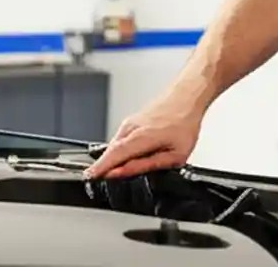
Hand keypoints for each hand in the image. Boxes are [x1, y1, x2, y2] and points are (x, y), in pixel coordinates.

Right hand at [83, 97, 203, 179]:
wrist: (187, 97)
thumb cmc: (185, 123)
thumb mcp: (175, 155)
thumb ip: (148, 165)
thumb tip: (125, 172)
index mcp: (143, 136)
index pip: (115, 155)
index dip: (100, 169)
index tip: (89, 178)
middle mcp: (132, 128)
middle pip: (111, 151)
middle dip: (101, 167)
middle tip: (96, 181)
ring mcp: (129, 123)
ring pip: (115, 145)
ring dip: (111, 160)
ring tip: (111, 173)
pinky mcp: (130, 123)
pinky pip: (119, 140)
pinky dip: (118, 151)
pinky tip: (125, 159)